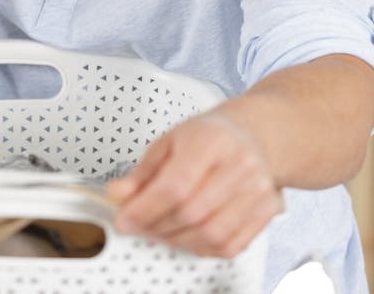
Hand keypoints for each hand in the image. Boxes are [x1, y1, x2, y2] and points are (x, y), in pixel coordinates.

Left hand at [105, 111, 283, 258]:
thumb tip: (117, 195)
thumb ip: (142, 172)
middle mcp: (239, 164)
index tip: (124, 218)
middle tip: (138, 225)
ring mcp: (256, 190)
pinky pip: (229, 246)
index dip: (145, 208)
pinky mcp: (266, 211)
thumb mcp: (169, 142)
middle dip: (157, 226)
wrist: (251, 135)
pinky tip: (187, 234)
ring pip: (211, 234)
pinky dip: (201, 248)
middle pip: (193, 212)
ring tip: (160, 229)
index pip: (176, 184)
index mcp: (210, 139)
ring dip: (177, 240)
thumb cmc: (208, 136)